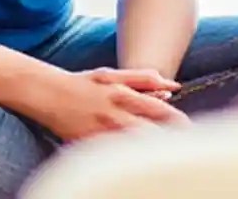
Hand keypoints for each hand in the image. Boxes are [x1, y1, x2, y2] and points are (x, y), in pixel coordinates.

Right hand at [28, 68, 188, 142]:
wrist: (47, 94)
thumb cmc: (83, 84)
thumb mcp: (112, 75)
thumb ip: (144, 79)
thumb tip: (173, 87)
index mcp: (124, 96)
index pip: (163, 114)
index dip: (181, 125)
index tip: (190, 132)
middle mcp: (116, 116)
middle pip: (153, 135)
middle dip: (170, 142)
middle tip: (183, 150)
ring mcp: (103, 133)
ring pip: (135, 148)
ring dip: (151, 151)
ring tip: (163, 157)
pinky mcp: (90, 146)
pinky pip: (112, 155)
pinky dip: (126, 158)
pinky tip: (136, 162)